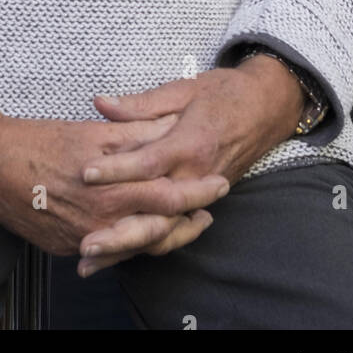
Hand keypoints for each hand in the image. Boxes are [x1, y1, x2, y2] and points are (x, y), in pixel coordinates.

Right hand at [0, 107, 229, 259]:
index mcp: (110, 184)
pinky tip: (143, 238)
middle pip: (158, 227)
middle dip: (188, 221)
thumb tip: (172, 125)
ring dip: (164, 236)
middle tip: (209, 213)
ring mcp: (84, 238)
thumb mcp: (91, 130)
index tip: (219, 183)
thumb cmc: (38, 140)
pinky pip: (109, 252)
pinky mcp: (68, 247)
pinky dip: (129, 245)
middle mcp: (100, 217)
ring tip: (184, 225)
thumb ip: (135, 132)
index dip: (197, 191)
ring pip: (137, 245)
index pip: (167, 194)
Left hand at [76, 59, 304, 274]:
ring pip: (163, 230)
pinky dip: (146, 245)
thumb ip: (141, 104)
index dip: (117, 170)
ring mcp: (201, 193)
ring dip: (129, 247)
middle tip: (85, 243)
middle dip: (121, 230)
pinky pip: (174, 229)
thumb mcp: (183, 90)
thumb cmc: (224, 94)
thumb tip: (101, 103)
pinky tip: (117, 257)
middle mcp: (197, 175)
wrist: (268, 108)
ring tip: (92, 262)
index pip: (148, 163)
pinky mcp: (203, 202)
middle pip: (156, 211)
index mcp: (190, 143)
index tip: (85, 175)